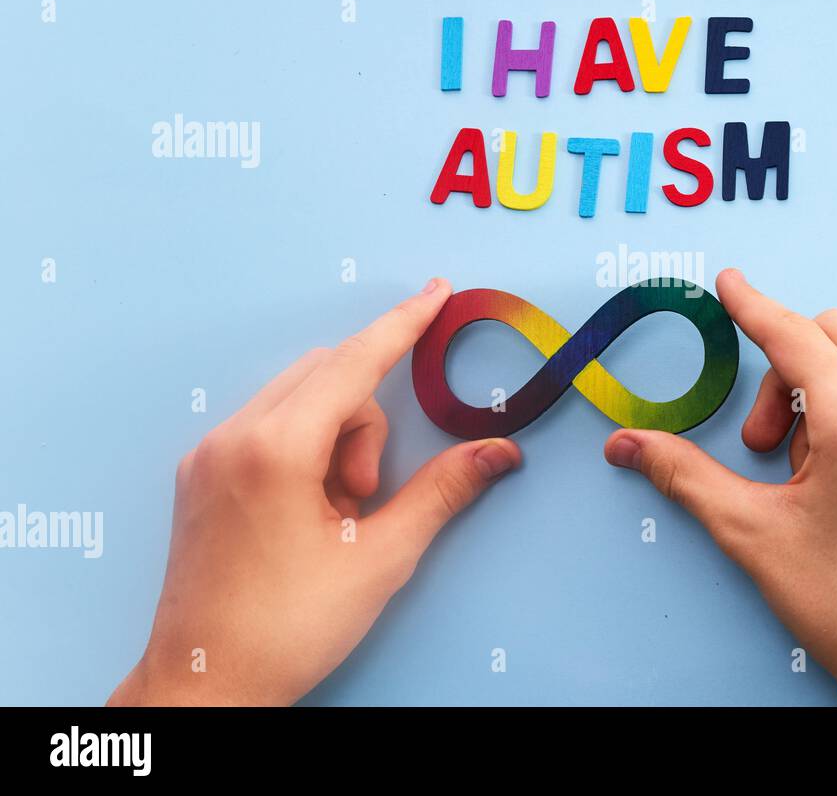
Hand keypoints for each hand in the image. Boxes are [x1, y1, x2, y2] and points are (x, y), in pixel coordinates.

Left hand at [108, 278, 520, 705]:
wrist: (204, 684)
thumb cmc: (288, 628)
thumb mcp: (381, 559)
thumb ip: (442, 492)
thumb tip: (499, 451)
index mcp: (275, 450)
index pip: (354, 362)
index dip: (402, 324)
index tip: (435, 292)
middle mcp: (232, 438)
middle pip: (325, 376)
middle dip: (366, 417)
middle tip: (368, 493)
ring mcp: (207, 455)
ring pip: (295, 399)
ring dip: (335, 436)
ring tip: (336, 513)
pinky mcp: (197, 475)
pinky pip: (265, 425)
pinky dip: (302, 448)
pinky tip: (308, 510)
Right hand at [604, 269, 836, 704]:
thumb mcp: (753, 534)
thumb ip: (685, 476)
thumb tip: (626, 444)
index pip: (791, 333)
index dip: (750, 305)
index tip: (728, 283)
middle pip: (832, 334)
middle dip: (784, 369)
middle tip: (761, 443)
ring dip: (821, 392)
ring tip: (805, 475)